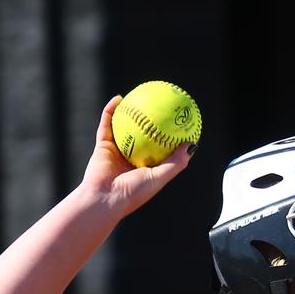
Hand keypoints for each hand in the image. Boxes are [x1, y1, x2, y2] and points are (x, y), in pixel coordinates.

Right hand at [81, 96, 194, 214]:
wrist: (104, 199)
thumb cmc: (133, 192)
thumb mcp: (159, 177)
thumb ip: (176, 162)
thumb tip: (192, 144)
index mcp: (146, 168)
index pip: (161, 149)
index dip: (170, 136)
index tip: (180, 122)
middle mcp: (132, 158)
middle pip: (144, 134)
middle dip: (151, 120)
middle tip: (161, 105)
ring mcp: (116, 151)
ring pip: (124, 126)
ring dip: (130, 111)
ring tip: (139, 94)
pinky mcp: (102, 146)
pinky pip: (107, 124)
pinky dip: (111, 111)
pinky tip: (119, 98)